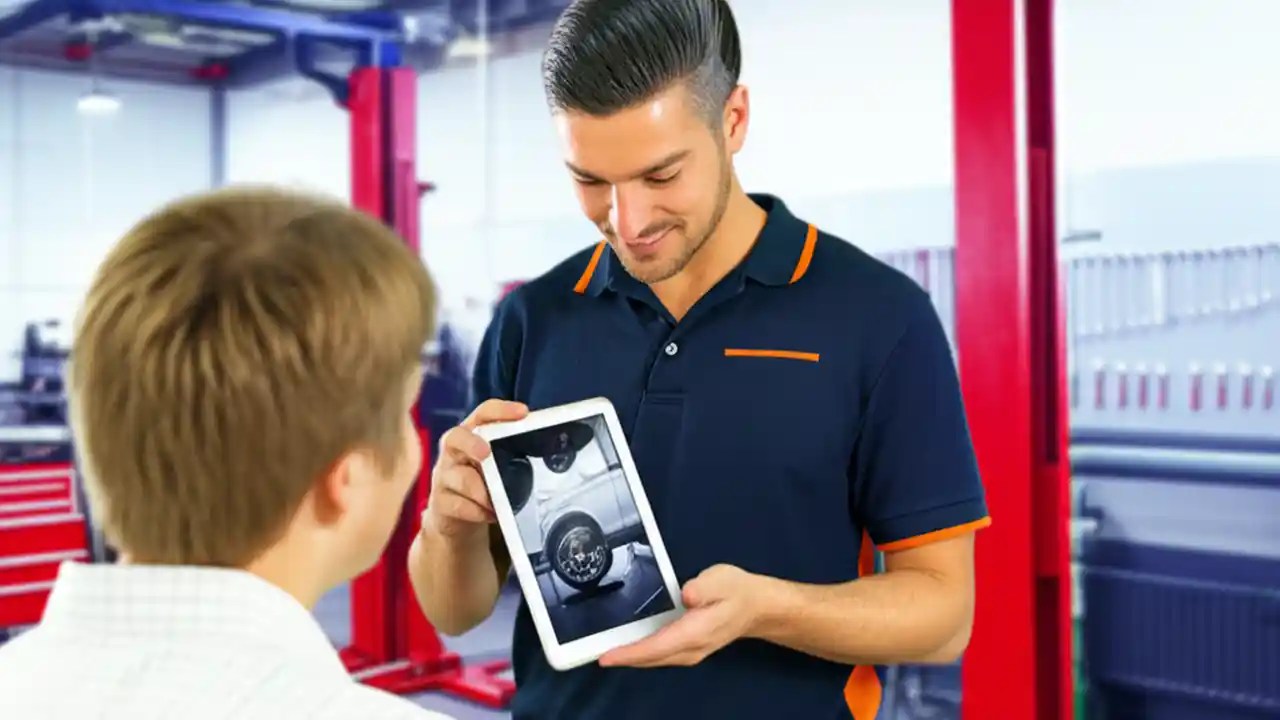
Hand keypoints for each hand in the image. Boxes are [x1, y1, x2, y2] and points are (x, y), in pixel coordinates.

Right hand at [425, 399, 528, 539]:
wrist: (456, 519)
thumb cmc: (482, 484)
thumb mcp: (495, 466)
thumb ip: (510, 454)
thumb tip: (546, 446)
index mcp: (471, 435)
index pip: (483, 413)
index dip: (501, 410)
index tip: (523, 412)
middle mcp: (453, 451)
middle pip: (456, 437)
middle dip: (472, 444)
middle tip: (486, 453)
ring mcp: (443, 476)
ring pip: (460, 477)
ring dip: (482, 490)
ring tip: (498, 501)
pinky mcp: (440, 502)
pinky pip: (459, 505)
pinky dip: (478, 511)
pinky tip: (490, 514)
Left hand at [598, 564, 764, 667]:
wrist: (757, 607)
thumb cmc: (736, 591)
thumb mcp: (721, 580)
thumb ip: (704, 587)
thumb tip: (687, 594)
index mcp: (696, 632)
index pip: (658, 647)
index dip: (631, 653)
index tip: (606, 656)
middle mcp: (691, 648)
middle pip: (652, 658)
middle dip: (624, 658)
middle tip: (594, 654)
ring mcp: (690, 651)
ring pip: (655, 659)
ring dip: (631, 658)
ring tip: (606, 652)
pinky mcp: (688, 648)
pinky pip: (661, 655)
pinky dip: (643, 653)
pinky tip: (630, 646)